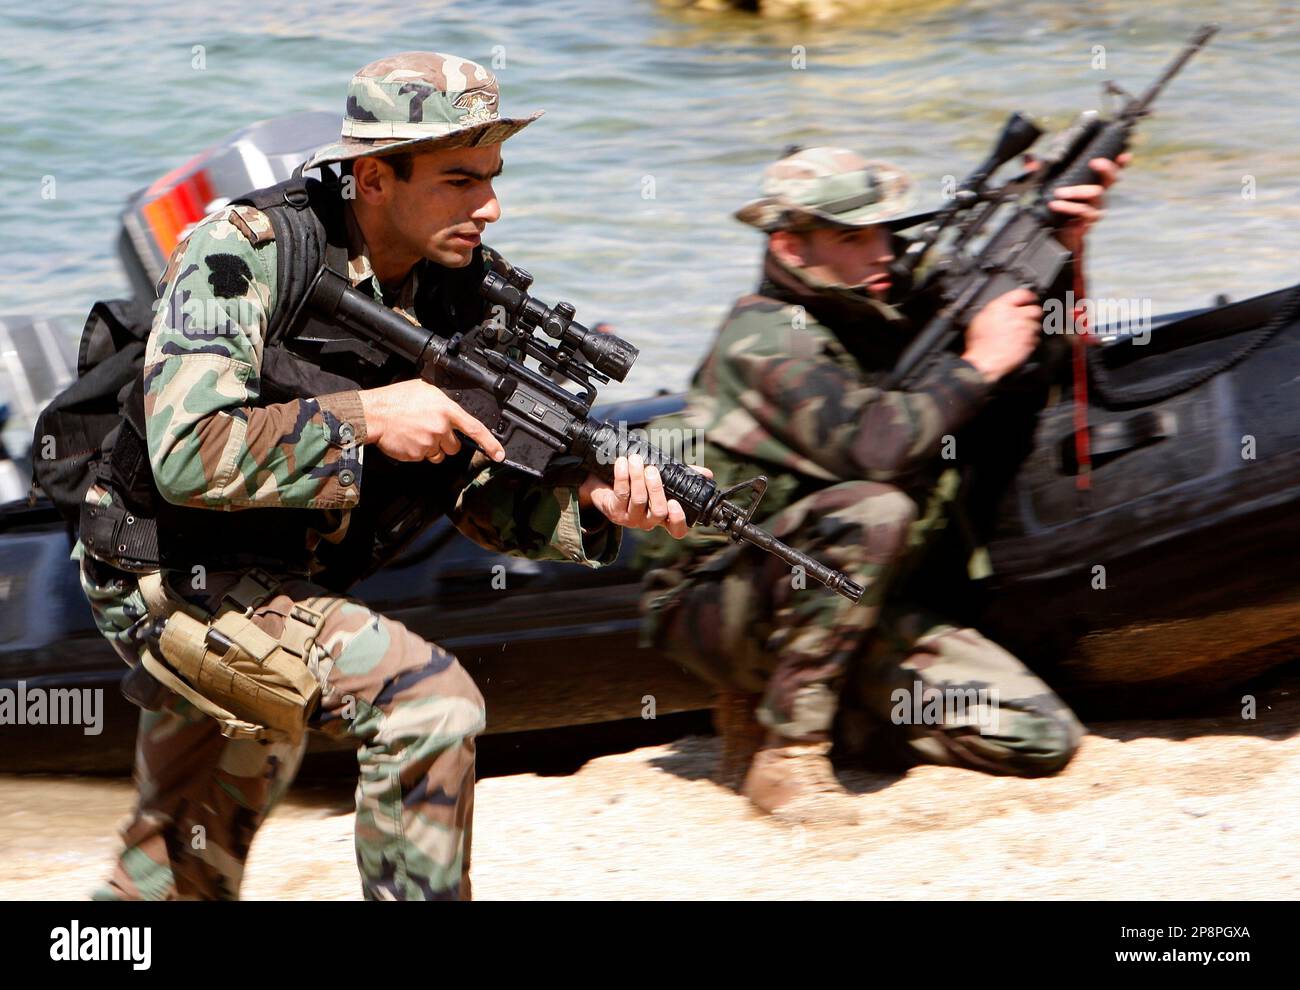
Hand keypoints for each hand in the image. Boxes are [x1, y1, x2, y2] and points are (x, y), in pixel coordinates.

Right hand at [358, 379, 505, 463]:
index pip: (475, 429)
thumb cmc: (396, 399)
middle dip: (446, 442)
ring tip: (417, 433)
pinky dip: (418, 451)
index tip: (499, 454)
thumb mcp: (426, 390)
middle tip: (431, 430)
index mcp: (446, 410)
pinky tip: (408, 438)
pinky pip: (424, 458)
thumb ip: (443, 402)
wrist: (374, 413)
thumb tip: (451, 409)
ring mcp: (429, 443)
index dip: (490, 444)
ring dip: (432, 448)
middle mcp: (441, 428)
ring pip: (439, 454)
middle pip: (455, 446)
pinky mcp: (417, 455)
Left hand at [579, 455, 712, 538]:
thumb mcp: (661, 480)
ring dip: (637, 478)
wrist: (604, 484)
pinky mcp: (614, 512)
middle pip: (658, 511)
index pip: (677, 530)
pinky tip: (622, 463)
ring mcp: (631, 519)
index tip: (675, 503)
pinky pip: (621, 494)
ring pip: (638, 500)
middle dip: (655, 488)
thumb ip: (683, 477)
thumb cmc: (638, 483)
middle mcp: (648, 521)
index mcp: (664, 516)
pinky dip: (622, 476)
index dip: (678, 520)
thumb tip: (707, 474)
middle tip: (651, 469)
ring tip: (635, 460)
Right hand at [962, 287, 1043, 382]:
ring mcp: (1025, 329)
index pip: (1022, 294)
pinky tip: (1019, 344)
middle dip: (1032, 313)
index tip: (1030, 299)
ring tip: (1020, 334)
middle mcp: (1016, 316)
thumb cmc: (979, 344)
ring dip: (1031, 328)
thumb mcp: (979, 320)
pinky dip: (1030, 341)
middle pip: (1034, 309)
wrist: (984, 362)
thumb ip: (994, 311)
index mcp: (1002, 307)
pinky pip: (1035, 339)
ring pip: (1036, 325)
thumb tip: (1002, 307)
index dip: (1028, 296)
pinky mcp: (1030, 342)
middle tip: (1027, 318)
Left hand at [1046, 153, 1129, 252]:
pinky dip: (1068, 207)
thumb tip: (1028, 160)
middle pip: (1111, 179)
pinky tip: (1055, 205)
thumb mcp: (1047, 187)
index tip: (1124, 155)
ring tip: (1059, 193)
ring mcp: (1095, 209)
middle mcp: (1098, 195)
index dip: (1120, 163)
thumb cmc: (1054, 208)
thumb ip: (1040, 172)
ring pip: (1095, 195)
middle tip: (1094, 162)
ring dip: (1076, 191)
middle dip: (1106, 169)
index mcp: (1093, 184)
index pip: (1110, 171)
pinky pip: (1082, 211)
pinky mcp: (1087, 222)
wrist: (1053, 235)